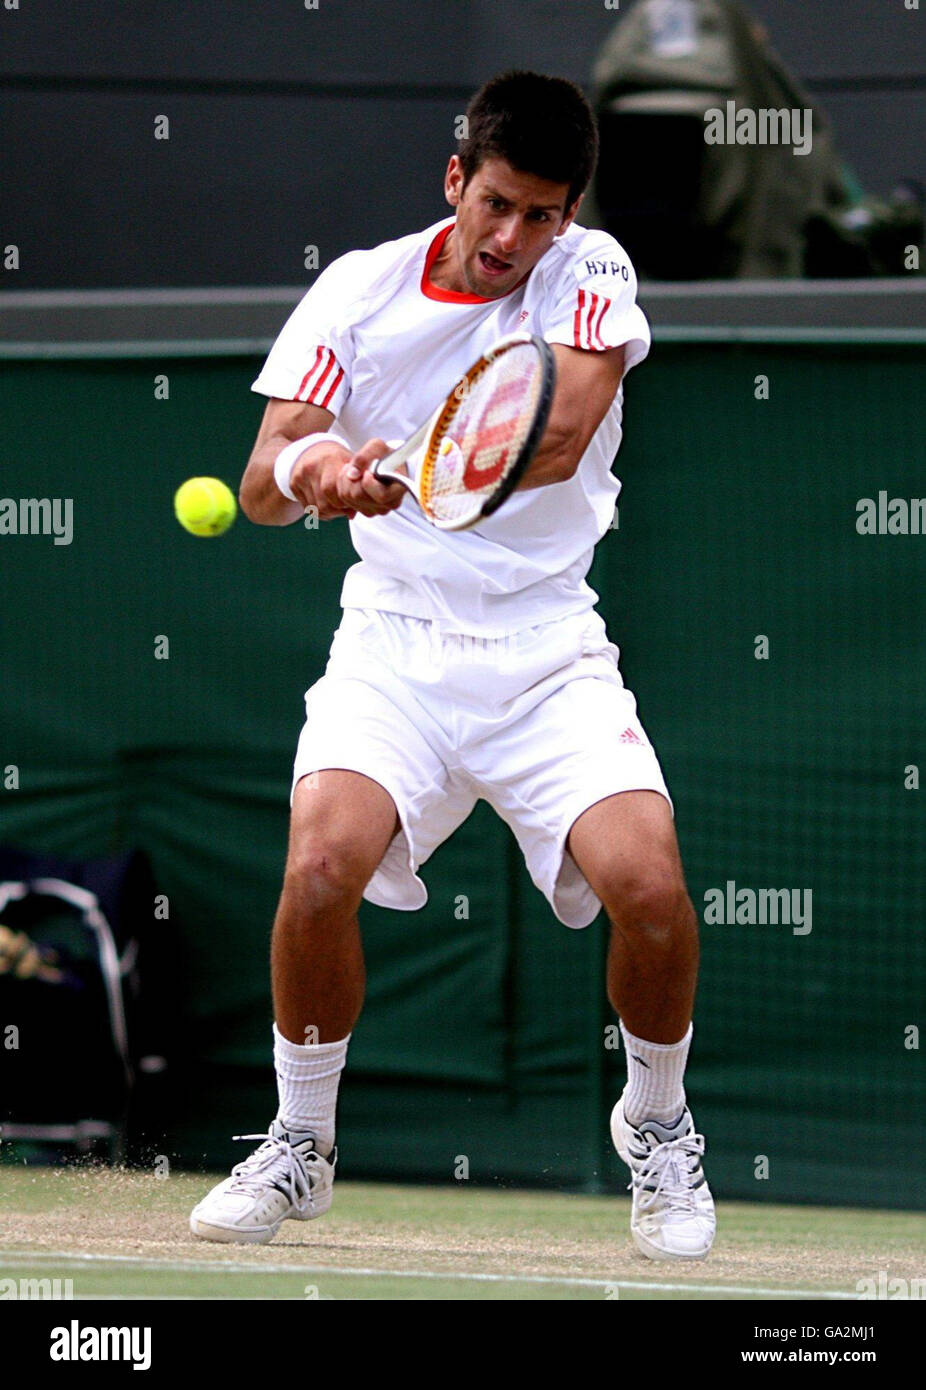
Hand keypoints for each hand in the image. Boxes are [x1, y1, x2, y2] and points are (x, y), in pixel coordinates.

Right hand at [290, 439, 405, 520]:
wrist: (309, 448)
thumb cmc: (336, 457)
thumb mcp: (351, 462)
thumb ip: (359, 481)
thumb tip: (359, 508)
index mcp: (329, 459)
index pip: (335, 489)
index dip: (347, 500)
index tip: (355, 501)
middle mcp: (311, 468)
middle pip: (327, 503)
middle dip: (341, 508)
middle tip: (349, 505)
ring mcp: (299, 477)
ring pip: (319, 509)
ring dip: (333, 512)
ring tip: (340, 505)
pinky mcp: (293, 485)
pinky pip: (310, 508)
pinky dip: (322, 511)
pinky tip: (329, 504)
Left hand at [334, 439, 406, 517]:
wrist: (387, 464)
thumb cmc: (386, 455)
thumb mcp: (377, 447)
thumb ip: (364, 457)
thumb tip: (352, 474)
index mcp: (400, 488)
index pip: (381, 496)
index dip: (368, 483)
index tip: (367, 471)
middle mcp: (391, 503)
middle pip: (359, 496)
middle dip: (352, 478)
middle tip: (356, 467)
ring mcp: (379, 510)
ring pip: (350, 499)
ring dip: (346, 482)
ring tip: (355, 470)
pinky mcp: (367, 511)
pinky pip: (345, 502)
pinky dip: (344, 488)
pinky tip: (353, 479)